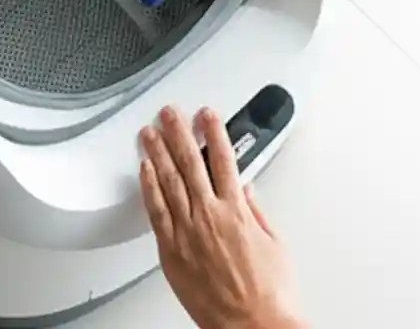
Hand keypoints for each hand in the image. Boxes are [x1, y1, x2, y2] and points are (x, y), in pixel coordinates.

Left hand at [139, 106, 305, 328]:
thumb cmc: (268, 292)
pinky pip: (156, 211)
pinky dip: (148, 187)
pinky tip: (144, 170)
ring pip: (168, 181)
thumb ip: (257, 210)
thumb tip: (247, 187)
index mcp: (237, 210)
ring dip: (158, 152)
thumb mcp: (275, 242)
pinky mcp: (171, 251)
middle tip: (170, 112)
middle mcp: (210, 216)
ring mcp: (188, 232)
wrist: (251, 324)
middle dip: (179, 132)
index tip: (207, 115)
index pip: (223, 158)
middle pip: (190, 162)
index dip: (214, 131)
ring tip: (150, 131)